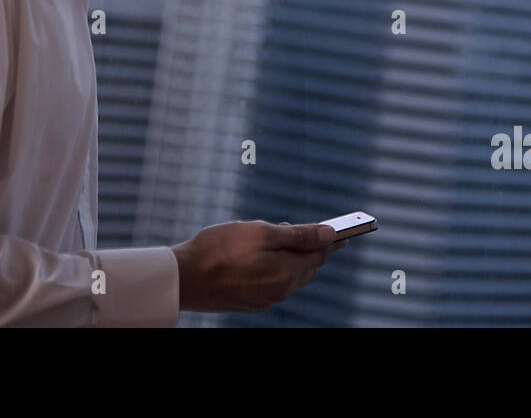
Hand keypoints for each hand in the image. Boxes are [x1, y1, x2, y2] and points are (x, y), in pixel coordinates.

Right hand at [171, 220, 347, 312]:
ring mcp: (265, 299)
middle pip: (307, 266)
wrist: (184, 278)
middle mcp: (280, 291)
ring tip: (279, 237)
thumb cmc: (219, 249)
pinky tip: (262, 255)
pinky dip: (276, 267)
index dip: (332, 240)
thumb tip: (329, 234)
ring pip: (290, 275)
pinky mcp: (251, 301)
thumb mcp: (261, 233)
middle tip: (307, 229)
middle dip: (310, 247)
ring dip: (292, 257)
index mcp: (287, 273)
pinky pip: (274, 282)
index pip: (319, 254)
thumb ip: (298, 235)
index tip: (347, 232)